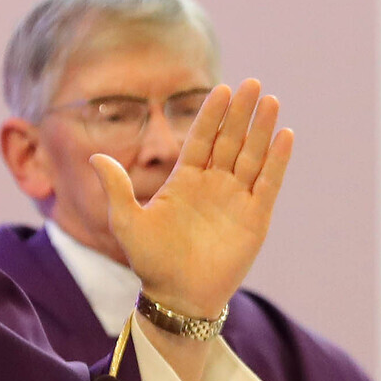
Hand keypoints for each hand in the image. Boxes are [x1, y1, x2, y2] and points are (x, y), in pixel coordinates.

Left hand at [92, 79, 293, 319]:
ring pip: (251, 156)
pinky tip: (285, 136)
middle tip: (252, 83)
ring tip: (271, 101)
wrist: (178, 297)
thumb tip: (96, 156)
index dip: (211, 114)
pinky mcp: (255, 218)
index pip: (201, 138)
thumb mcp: (127, 223)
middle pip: (230, 140)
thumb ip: (117, 188)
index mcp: (184, 180)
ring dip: (261, 129)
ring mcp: (235, 199)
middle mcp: (213, 184)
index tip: (220, 89)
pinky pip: (268, 184)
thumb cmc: (151, 262)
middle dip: (241, 112)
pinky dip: (277, 161)